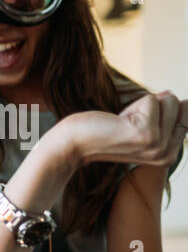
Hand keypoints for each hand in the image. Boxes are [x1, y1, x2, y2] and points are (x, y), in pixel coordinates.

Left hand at [60, 91, 186, 169]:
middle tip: (127, 124)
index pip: (186, 114)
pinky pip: (151, 99)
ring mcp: (158, 145)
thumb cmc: (105, 131)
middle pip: (179, 104)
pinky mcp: (146, 133)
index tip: (136, 125)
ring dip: (140, 106)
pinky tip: (117, 123)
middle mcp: (168, 154)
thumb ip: (163, 115)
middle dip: (151, 107)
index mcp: (170, 155)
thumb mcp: (142, 125)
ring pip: (168, 100)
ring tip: (122, 123)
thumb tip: (175, 96)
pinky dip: (132, 105)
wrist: (75, 143)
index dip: (158, 112)